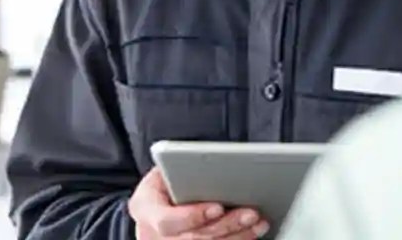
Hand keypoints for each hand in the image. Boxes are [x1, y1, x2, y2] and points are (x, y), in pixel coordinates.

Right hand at [130, 166, 269, 239]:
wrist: (152, 203)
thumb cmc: (161, 183)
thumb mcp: (161, 171)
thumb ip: (179, 173)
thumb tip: (211, 167)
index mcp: (144, 209)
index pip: (167, 221)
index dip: (193, 216)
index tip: (218, 207)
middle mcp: (153, 236)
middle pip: (193, 239)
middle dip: (226, 226)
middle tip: (250, 213)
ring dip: (237, 237)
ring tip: (257, 223)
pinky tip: (250, 233)